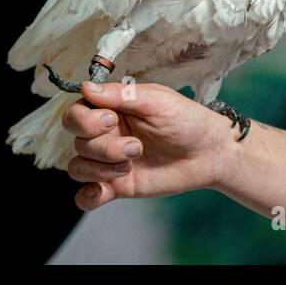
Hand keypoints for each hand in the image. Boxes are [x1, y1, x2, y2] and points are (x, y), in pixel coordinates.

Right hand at [60, 81, 228, 209]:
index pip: (76, 114)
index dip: (85, 120)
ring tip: (131, 164)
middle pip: (78, 142)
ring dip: (100, 169)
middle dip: (103, 147)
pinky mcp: (117, 185)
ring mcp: (110, 161)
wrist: (209, 153)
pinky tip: (103, 192)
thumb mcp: (158, 101)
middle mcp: (107, 135)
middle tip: (135, 147)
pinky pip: (86, 196)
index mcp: (112, 110)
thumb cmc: (187, 120)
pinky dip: (87, 197)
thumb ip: (122, 95)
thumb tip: (87, 87)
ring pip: (78, 168)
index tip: (111, 120)